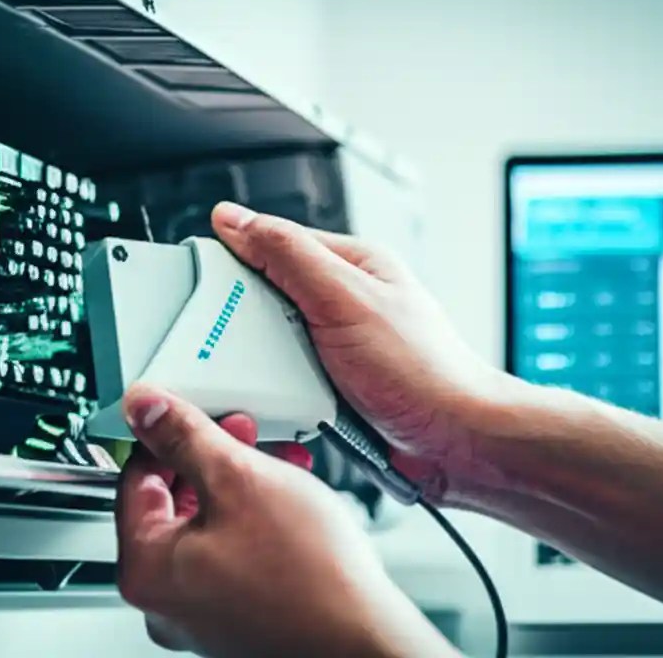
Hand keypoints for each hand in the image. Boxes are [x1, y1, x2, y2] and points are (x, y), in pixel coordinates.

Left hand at [115, 384, 456, 657]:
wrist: (366, 639)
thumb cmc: (308, 578)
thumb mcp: (239, 478)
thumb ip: (183, 436)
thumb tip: (144, 409)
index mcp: (146, 570)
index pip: (133, 479)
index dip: (166, 434)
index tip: (192, 413)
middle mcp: (167, 602)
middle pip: (172, 504)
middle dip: (212, 459)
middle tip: (242, 433)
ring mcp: (204, 616)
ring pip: (209, 528)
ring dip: (240, 486)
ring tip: (277, 465)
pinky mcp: (240, 621)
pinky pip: (233, 557)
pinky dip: (256, 522)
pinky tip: (290, 504)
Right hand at [211, 203, 530, 504]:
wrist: (456, 443)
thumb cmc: (423, 369)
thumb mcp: (345, 298)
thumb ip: (288, 254)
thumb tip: (236, 219)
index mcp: (351, 264)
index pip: (272, 242)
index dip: (236, 261)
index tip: (206, 282)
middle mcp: (344, 301)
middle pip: (265, 298)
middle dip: (248, 324)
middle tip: (245, 343)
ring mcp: (338, 346)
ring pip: (271, 346)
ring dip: (265, 366)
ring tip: (278, 378)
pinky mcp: (333, 388)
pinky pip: (285, 385)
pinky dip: (280, 397)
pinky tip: (287, 405)